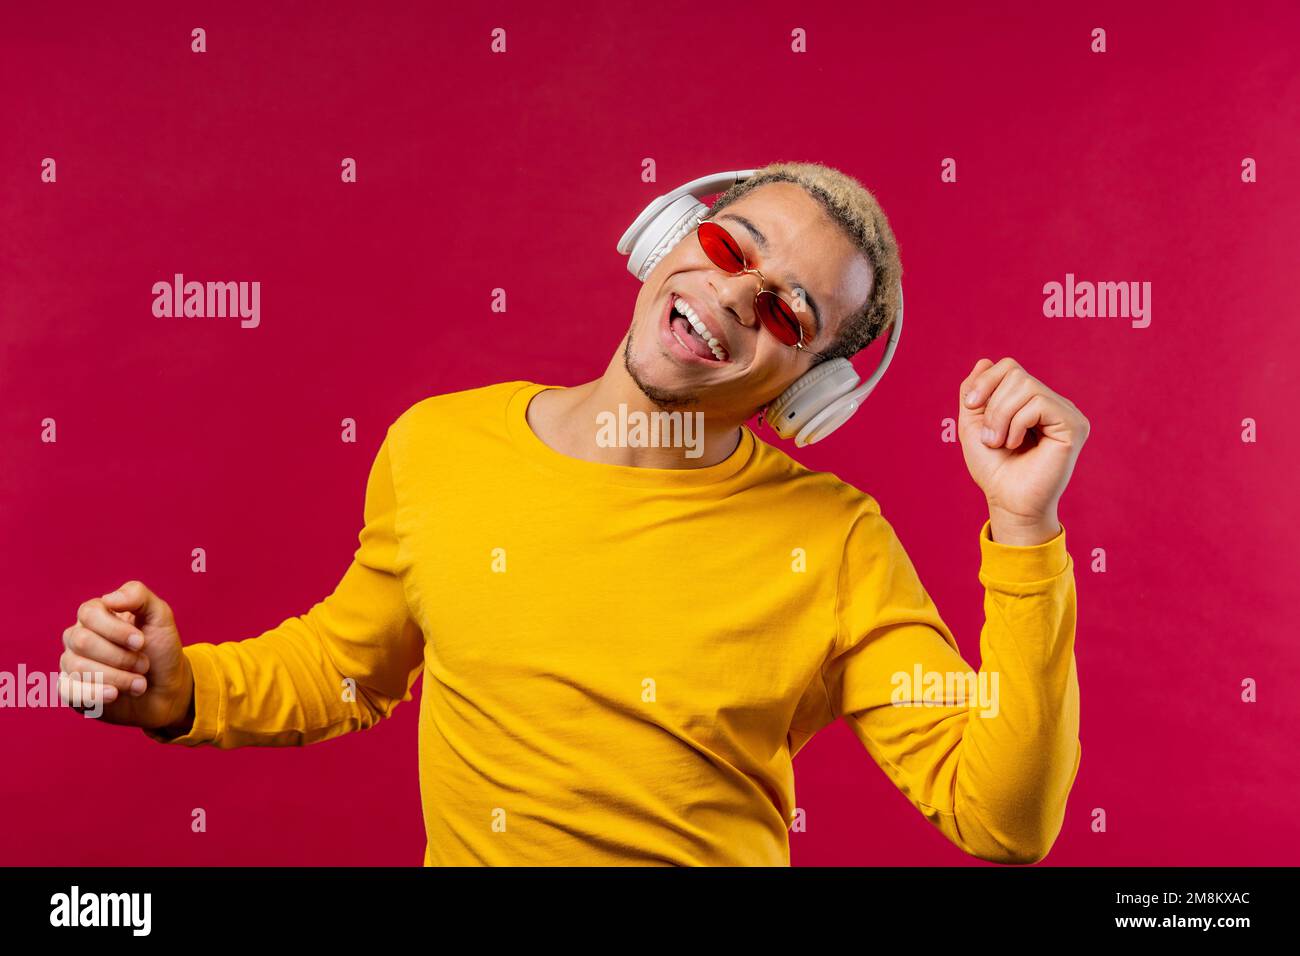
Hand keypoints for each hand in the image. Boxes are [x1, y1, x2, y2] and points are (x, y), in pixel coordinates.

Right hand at [59, 580, 193, 730]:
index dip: (116, 629)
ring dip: (118, 677)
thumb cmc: (160, 649)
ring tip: (139, 683)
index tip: (141, 642)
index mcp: (96, 615)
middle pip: (82, 641)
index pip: (89, 613)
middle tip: (144, 664)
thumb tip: (108, 598)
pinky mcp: (71, 690)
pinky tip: (114, 695)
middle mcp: (78, 637)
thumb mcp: (160, 617)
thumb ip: (138, 596)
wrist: (166, 689)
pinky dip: (94, 694)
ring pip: (79, 668)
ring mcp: (71, 663)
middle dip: (121, 656)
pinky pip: (68, 691)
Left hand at [958, 357, 1089, 544]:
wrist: (1007, 502)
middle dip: (992, 404)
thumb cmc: (993, 468)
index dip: (985, 381)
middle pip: (1015, 373)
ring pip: (1026, 386)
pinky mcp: (1074, 425)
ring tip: (1000, 442)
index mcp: (1031, 401)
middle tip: (990, 436)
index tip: (970, 405)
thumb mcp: (973, 424)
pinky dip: (1017, 423)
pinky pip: (1039, 403)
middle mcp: (1052, 403)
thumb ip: (975, 393)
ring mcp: (1066, 413)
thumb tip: (984, 361)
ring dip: (1001, 415)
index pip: (1009, 367)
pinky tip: (1017, 444)